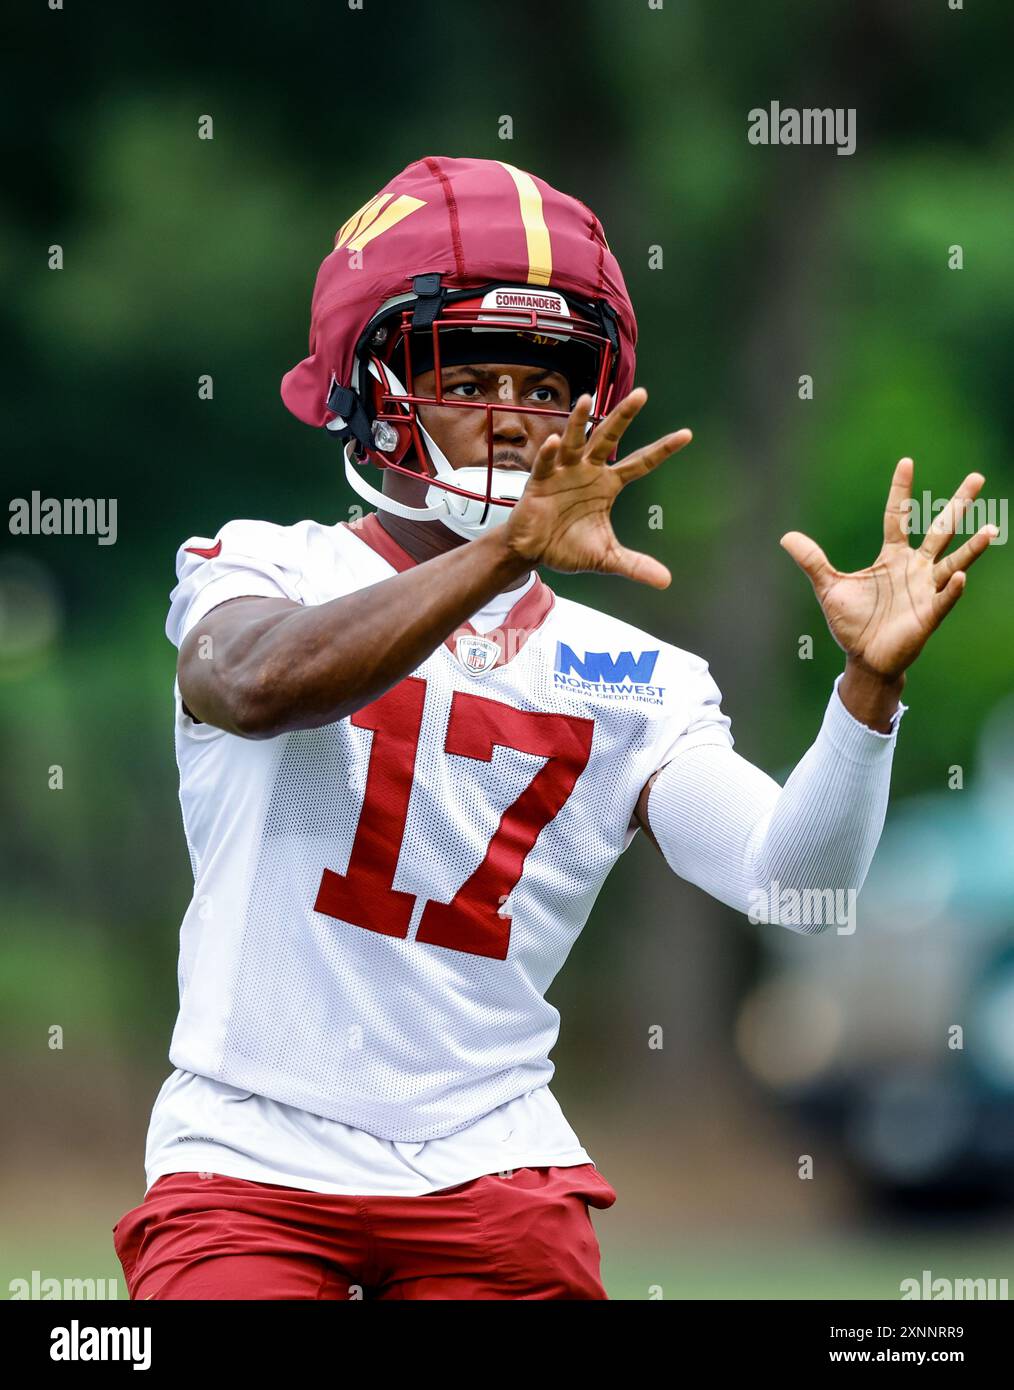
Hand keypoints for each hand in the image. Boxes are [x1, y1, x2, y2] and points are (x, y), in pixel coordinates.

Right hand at [503, 388, 690, 588]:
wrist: (533, 551)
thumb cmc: (568, 546)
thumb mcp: (606, 557)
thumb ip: (635, 564)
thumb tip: (666, 581)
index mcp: (608, 484)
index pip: (641, 463)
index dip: (663, 450)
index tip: (687, 434)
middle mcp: (588, 470)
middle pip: (609, 438)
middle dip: (624, 416)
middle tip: (642, 394)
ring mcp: (563, 472)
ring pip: (575, 441)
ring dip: (580, 421)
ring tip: (587, 399)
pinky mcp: (540, 481)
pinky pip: (545, 463)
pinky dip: (549, 453)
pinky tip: (555, 443)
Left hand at [780, 458, 996, 681]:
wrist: (864, 658)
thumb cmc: (852, 623)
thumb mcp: (828, 588)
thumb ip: (813, 561)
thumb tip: (786, 536)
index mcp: (892, 556)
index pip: (897, 516)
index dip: (901, 490)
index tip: (906, 461)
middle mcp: (915, 568)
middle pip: (940, 530)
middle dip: (958, 505)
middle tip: (976, 477)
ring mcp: (925, 590)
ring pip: (954, 562)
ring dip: (972, 547)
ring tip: (991, 528)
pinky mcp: (928, 615)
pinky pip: (944, 598)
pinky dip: (952, 589)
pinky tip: (960, 577)